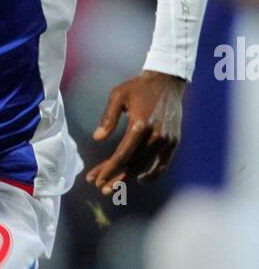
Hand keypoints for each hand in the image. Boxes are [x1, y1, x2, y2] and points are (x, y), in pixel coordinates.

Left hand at [86, 70, 185, 193]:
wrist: (167, 80)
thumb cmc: (139, 86)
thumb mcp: (118, 96)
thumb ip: (108, 118)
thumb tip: (97, 138)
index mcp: (140, 125)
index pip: (122, 155)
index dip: (108, 170)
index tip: (95, 179)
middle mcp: (155, 135)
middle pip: (131, 163)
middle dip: (114, 177)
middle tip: (101, 188)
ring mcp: (167, 140)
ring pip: (144, 165)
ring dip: (128, 177)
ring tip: (113, 187)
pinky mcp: (174, 140)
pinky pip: (163, 164)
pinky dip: (152, 174)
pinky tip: (139, 179)